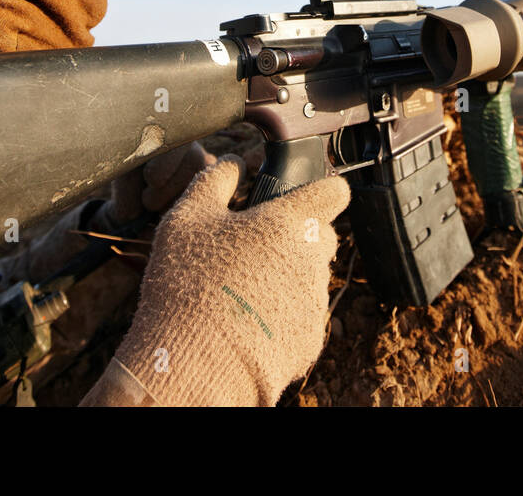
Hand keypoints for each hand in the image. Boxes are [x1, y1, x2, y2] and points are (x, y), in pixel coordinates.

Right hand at [82, 156, 349, 405]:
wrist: (193, 361)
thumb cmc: (188, 283)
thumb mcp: (187, 219)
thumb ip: (214, 181)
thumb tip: (232, 161)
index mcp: (289, 222)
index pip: (334, 191)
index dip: (322, 189)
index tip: (302, 196)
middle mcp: (312, 259)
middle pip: (322, 235)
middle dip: (298, 236)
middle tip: (255, 248)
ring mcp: (314, 302)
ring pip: (311, 278)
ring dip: (287, 278)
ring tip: (242, 292)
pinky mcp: (309, 340)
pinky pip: (302, 317)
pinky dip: (282, 315)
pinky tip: (247, 322)